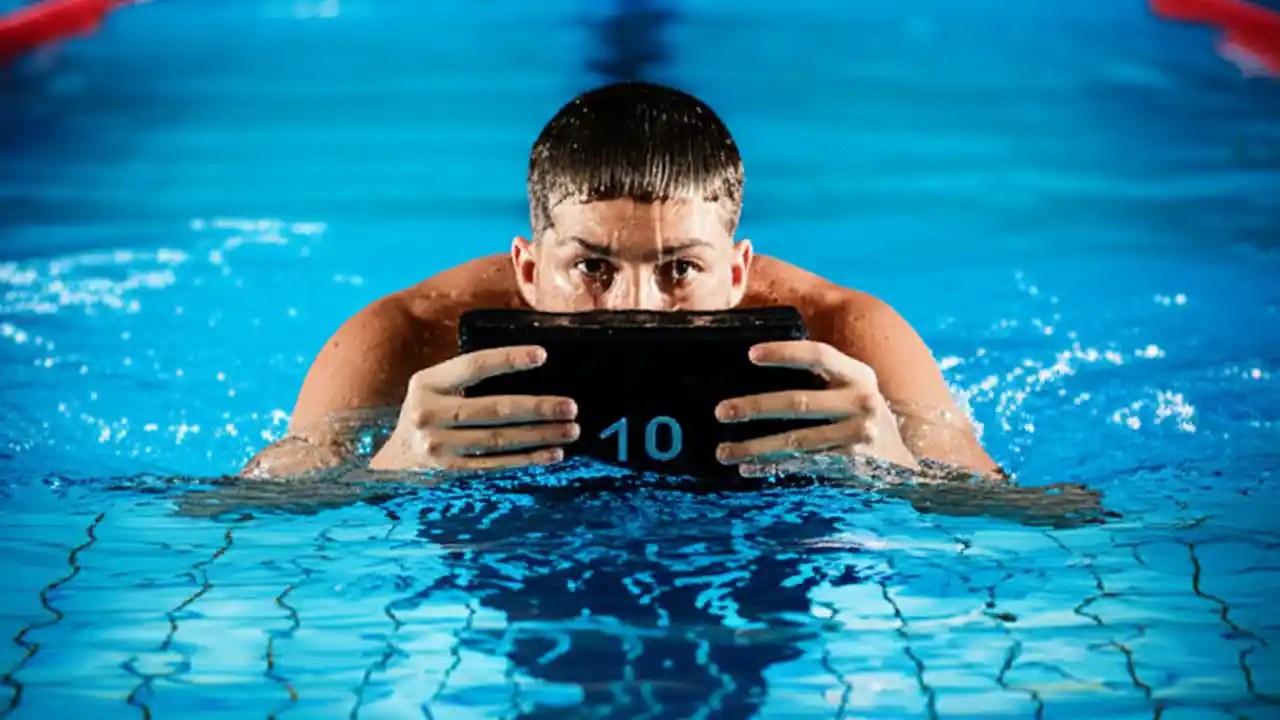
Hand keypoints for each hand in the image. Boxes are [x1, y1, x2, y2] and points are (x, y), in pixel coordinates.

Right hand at [369, 345, 578, 472]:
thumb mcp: (434, 387)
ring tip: (570, 430)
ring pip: (499, 439)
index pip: (474, 365)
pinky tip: (552, 453)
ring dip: (540, 435)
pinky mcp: (450, 471)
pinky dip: (527, 459)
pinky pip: (495, 464)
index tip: (542, 356)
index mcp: (426, 382)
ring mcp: (437, 446)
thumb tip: (528, 364)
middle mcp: (428, 413)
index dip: (508, 359)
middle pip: (493, 408)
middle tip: (571, 407)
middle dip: (537, 408)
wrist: (394, 459)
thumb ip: (466, 376)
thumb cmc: (427, 411)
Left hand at [714, 341, 917, 476]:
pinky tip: (748, 467)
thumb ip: (821, 376)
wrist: (900, 464)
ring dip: (755, 446)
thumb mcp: (852, 389)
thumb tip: (760, 361)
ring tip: (723, 451)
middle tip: (721, 411)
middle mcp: (861, 402)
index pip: (820, 355)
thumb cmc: (861, 417)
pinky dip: (773, 466)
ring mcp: (858, 435)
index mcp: (859, 375)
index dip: (785, 353)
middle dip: (755, 407)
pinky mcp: (851, 465)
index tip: (750, 354)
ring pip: (795, 440)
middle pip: (799, 402)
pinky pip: (803, 464)